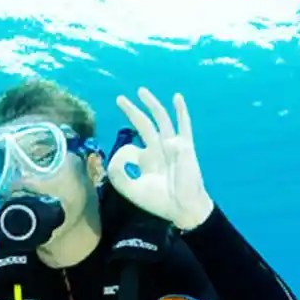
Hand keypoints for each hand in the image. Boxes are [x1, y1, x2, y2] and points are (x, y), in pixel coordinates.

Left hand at [106, 86, 214, 231]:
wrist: (183, 208)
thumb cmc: (160, 201)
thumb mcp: (132, 190)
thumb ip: (118, 176)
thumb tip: (115, 157)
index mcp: (145, 160)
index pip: (129, 148)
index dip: (121, 155)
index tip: (123, 168)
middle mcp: (158, 149)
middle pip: (143, 125)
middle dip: (131, 111)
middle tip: (119, 99)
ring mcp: (172, 146)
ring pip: (161, 119)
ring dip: (151, 104)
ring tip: (141, 91)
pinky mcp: (185, 147)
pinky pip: (184, 125)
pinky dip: (181, 111)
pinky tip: (177, 97)